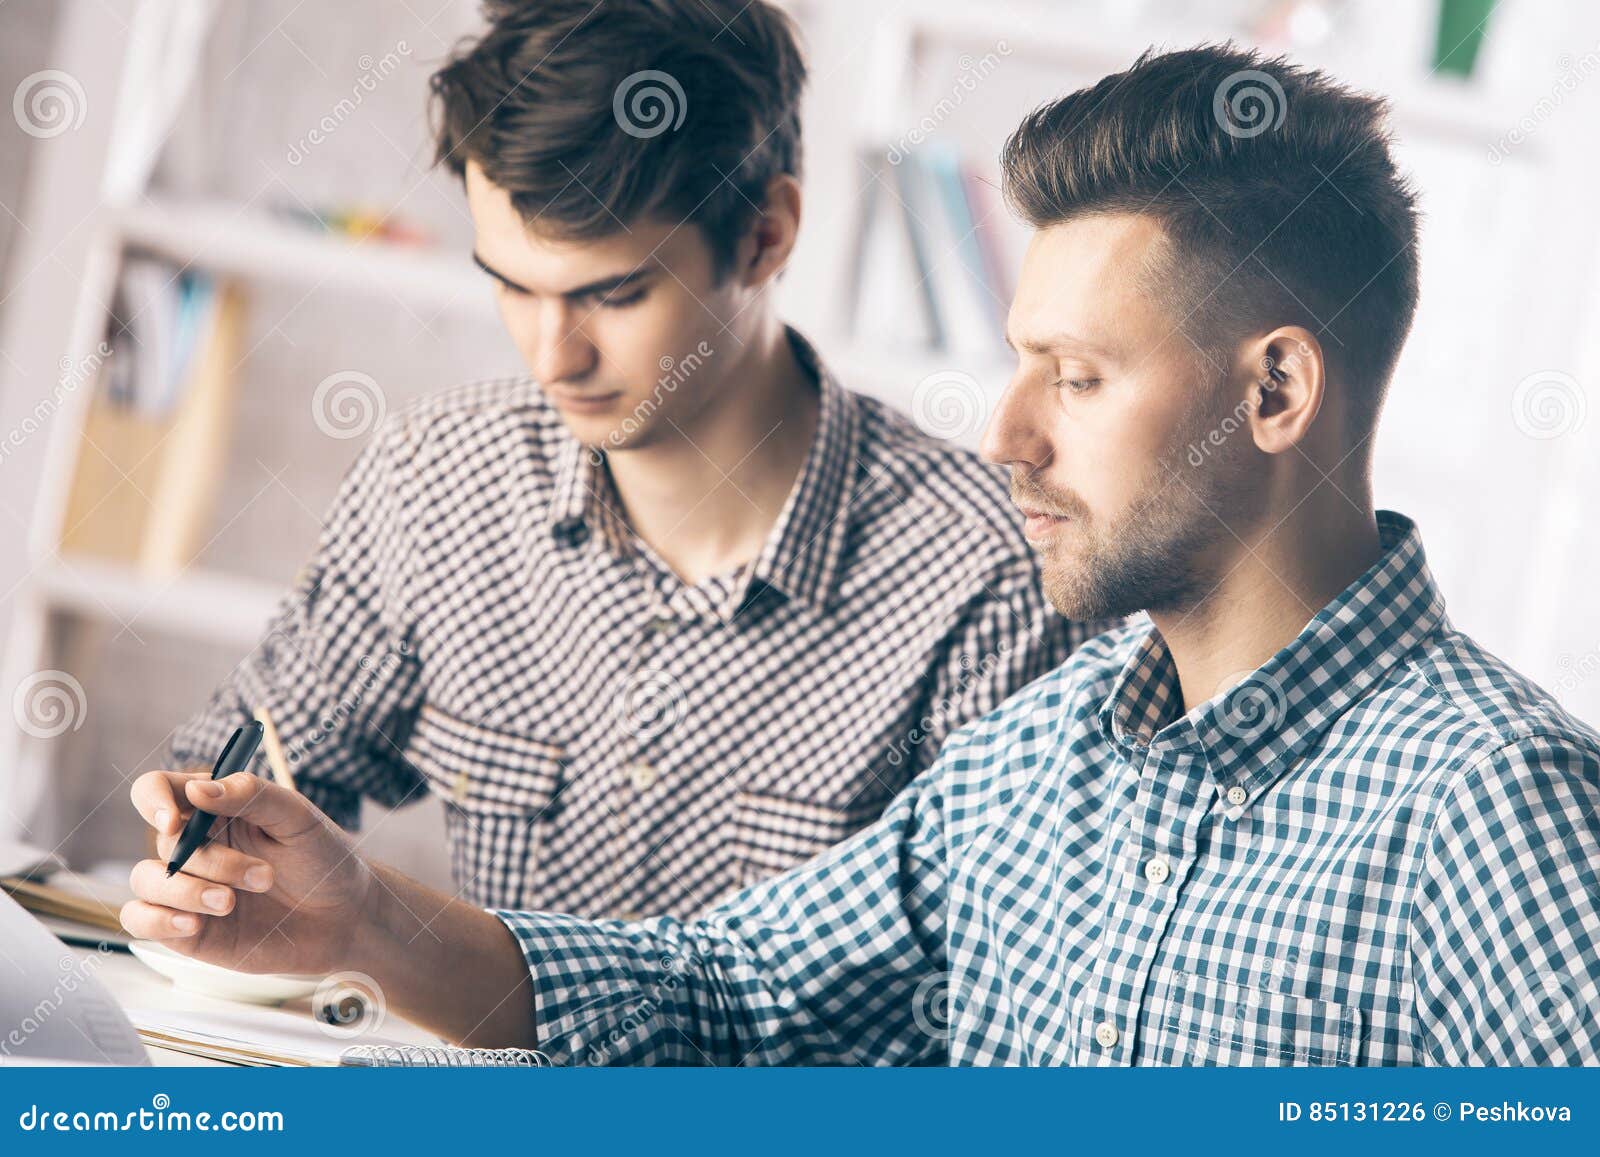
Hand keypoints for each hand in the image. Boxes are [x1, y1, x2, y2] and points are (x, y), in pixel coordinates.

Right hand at [122, 770, 375, 976]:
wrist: (345, 917)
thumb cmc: (324, 859)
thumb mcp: (299, 818)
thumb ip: (252, 795)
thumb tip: (198, 789)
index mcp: (215, 808)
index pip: (158, 790)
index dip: (154, 800)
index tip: (177, 820)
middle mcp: (193, 845)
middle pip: (165, 842)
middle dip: (212, 860)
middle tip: (265, 876)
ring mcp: (186, 887)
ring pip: (146, 880)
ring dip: (187, 891)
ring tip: (232, 903)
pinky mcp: (186, 928)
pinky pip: (140, 919)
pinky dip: (157, 920)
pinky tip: (193, 925)